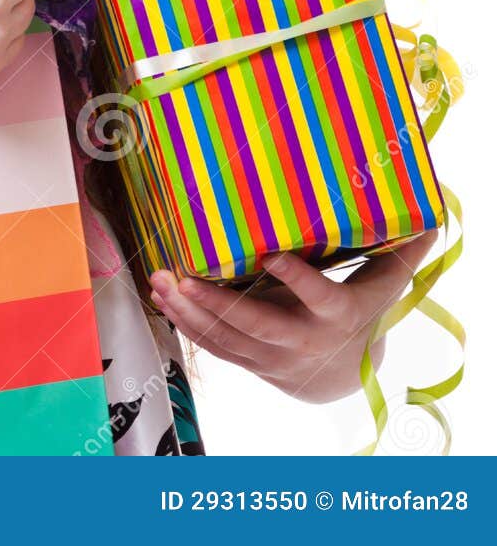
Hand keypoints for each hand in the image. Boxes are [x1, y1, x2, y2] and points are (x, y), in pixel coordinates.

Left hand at [149, 230, 439, 403]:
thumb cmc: (361, 313)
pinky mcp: (250, 363)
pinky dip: (186, 325)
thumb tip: (432, 216)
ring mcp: (272, 358)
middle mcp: (302, 342)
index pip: (319, 297)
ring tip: (159, 281)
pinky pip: (214, 347)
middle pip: (257, 326)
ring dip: (189, 312)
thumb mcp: (383, 286)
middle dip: (218, 304)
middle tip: (183, 278)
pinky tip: (162, 299)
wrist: (343, 377)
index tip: (273, 253)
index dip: (297, 279)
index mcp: (336, 316)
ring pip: (227, 340)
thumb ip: (399, 252)